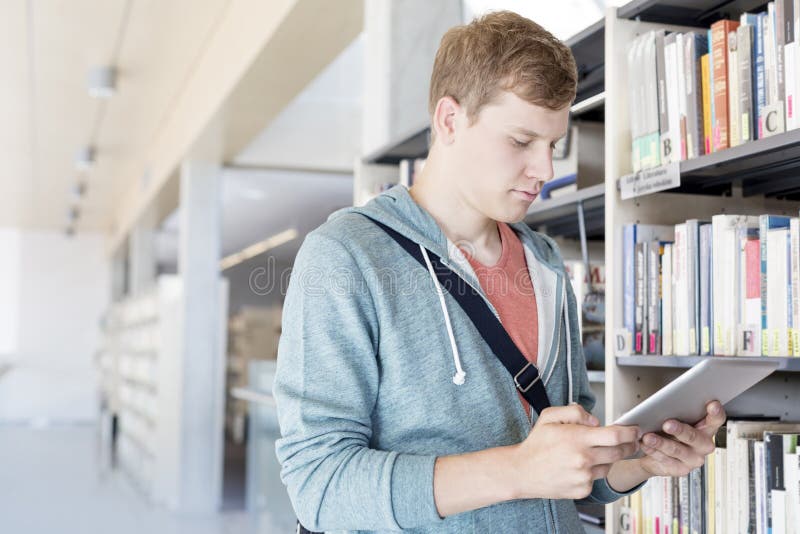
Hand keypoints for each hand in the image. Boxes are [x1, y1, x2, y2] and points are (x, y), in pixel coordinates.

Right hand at [510, 404, 639, 499]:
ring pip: (609, 466)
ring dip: (608, 458)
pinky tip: (579, 467)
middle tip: (630, 441)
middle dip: (629, 445)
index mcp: (577, 438)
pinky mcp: (582, 490)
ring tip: (593, 453)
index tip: (635, 430)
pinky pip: (597, 479)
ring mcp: (584, 476)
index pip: (615, 435)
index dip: (630, 432)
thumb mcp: (550, 416)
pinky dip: (593, 472)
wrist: (522, 471)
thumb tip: (596, 421)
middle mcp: (583, 459)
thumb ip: (575, 412)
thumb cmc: (536, 444)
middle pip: (620, 452)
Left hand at [637, 400, 725, 477]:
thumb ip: (673, 411)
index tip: (712, 404)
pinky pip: (666, 460)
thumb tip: (663, 405)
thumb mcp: (670, 418)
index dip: (716, 412)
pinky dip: (653, 451)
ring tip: (648, 437)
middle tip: (667, 424)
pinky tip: (645, 444)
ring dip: (661, 443)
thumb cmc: (665, 430)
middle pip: (695, 437)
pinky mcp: (681, 469)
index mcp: (706, 428)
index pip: (716, 420)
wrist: (652, 454)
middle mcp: (703, 445)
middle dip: (680, 430)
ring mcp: (694, 459)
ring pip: (677, 450)